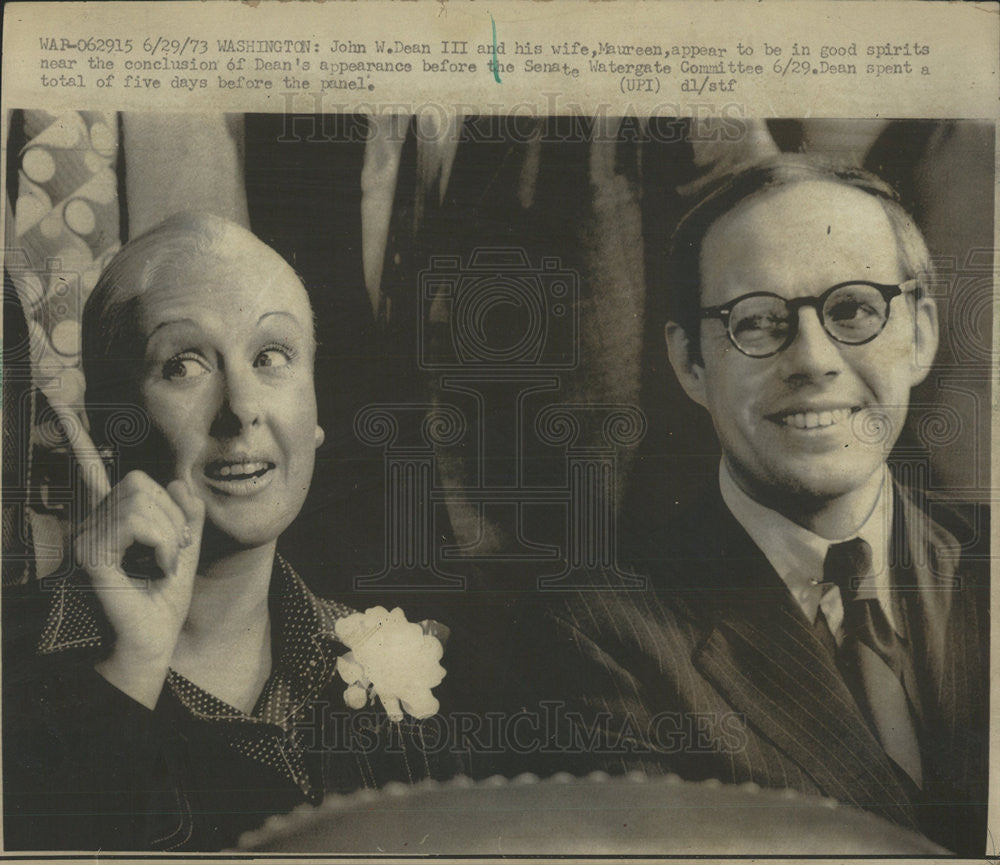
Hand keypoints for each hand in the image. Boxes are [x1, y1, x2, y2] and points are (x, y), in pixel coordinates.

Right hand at [75, 471, 204, 707]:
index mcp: (109, 523)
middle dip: (172, 515)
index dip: (168, 502)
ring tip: (169, 562)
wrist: (152, 642)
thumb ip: (186, 516)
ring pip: (137, 501)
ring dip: (168, 532)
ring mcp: (86, 540)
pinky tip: (163, 567)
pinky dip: (161, 541)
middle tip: (177, 551)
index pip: (136, 482)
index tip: (180, 539)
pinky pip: (133, 523)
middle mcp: (91, 527)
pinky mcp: (91, 556)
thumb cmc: (163, 601)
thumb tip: (180, 482)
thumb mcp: (183, 549)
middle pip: (138, 483)